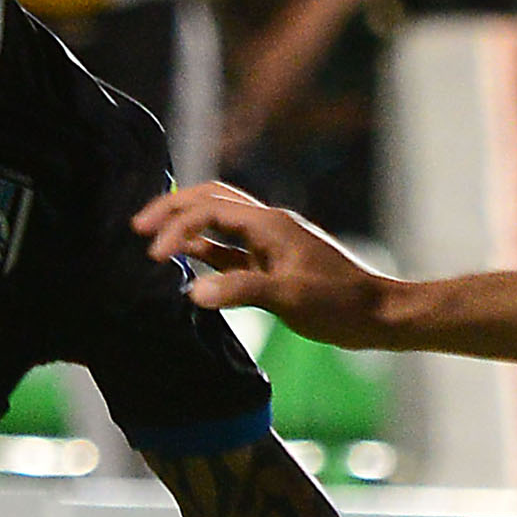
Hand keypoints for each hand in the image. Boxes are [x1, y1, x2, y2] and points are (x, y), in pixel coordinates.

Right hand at [134, 182, 392, 343]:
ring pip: (218, 223)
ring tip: (153, 242)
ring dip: (186, 227)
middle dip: (172, 209)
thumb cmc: (340, 305)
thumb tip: (191, 291)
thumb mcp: (290, 298)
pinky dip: (206, 251)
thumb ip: (240, 290)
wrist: (378, 315)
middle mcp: (267, 226)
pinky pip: (230, 250)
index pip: (209, 211)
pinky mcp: (273, 265)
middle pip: (210, 201)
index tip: (153, 256)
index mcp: (269, 225)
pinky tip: (188, 263)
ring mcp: (270, 244)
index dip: (175, 227)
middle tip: (137, 227)